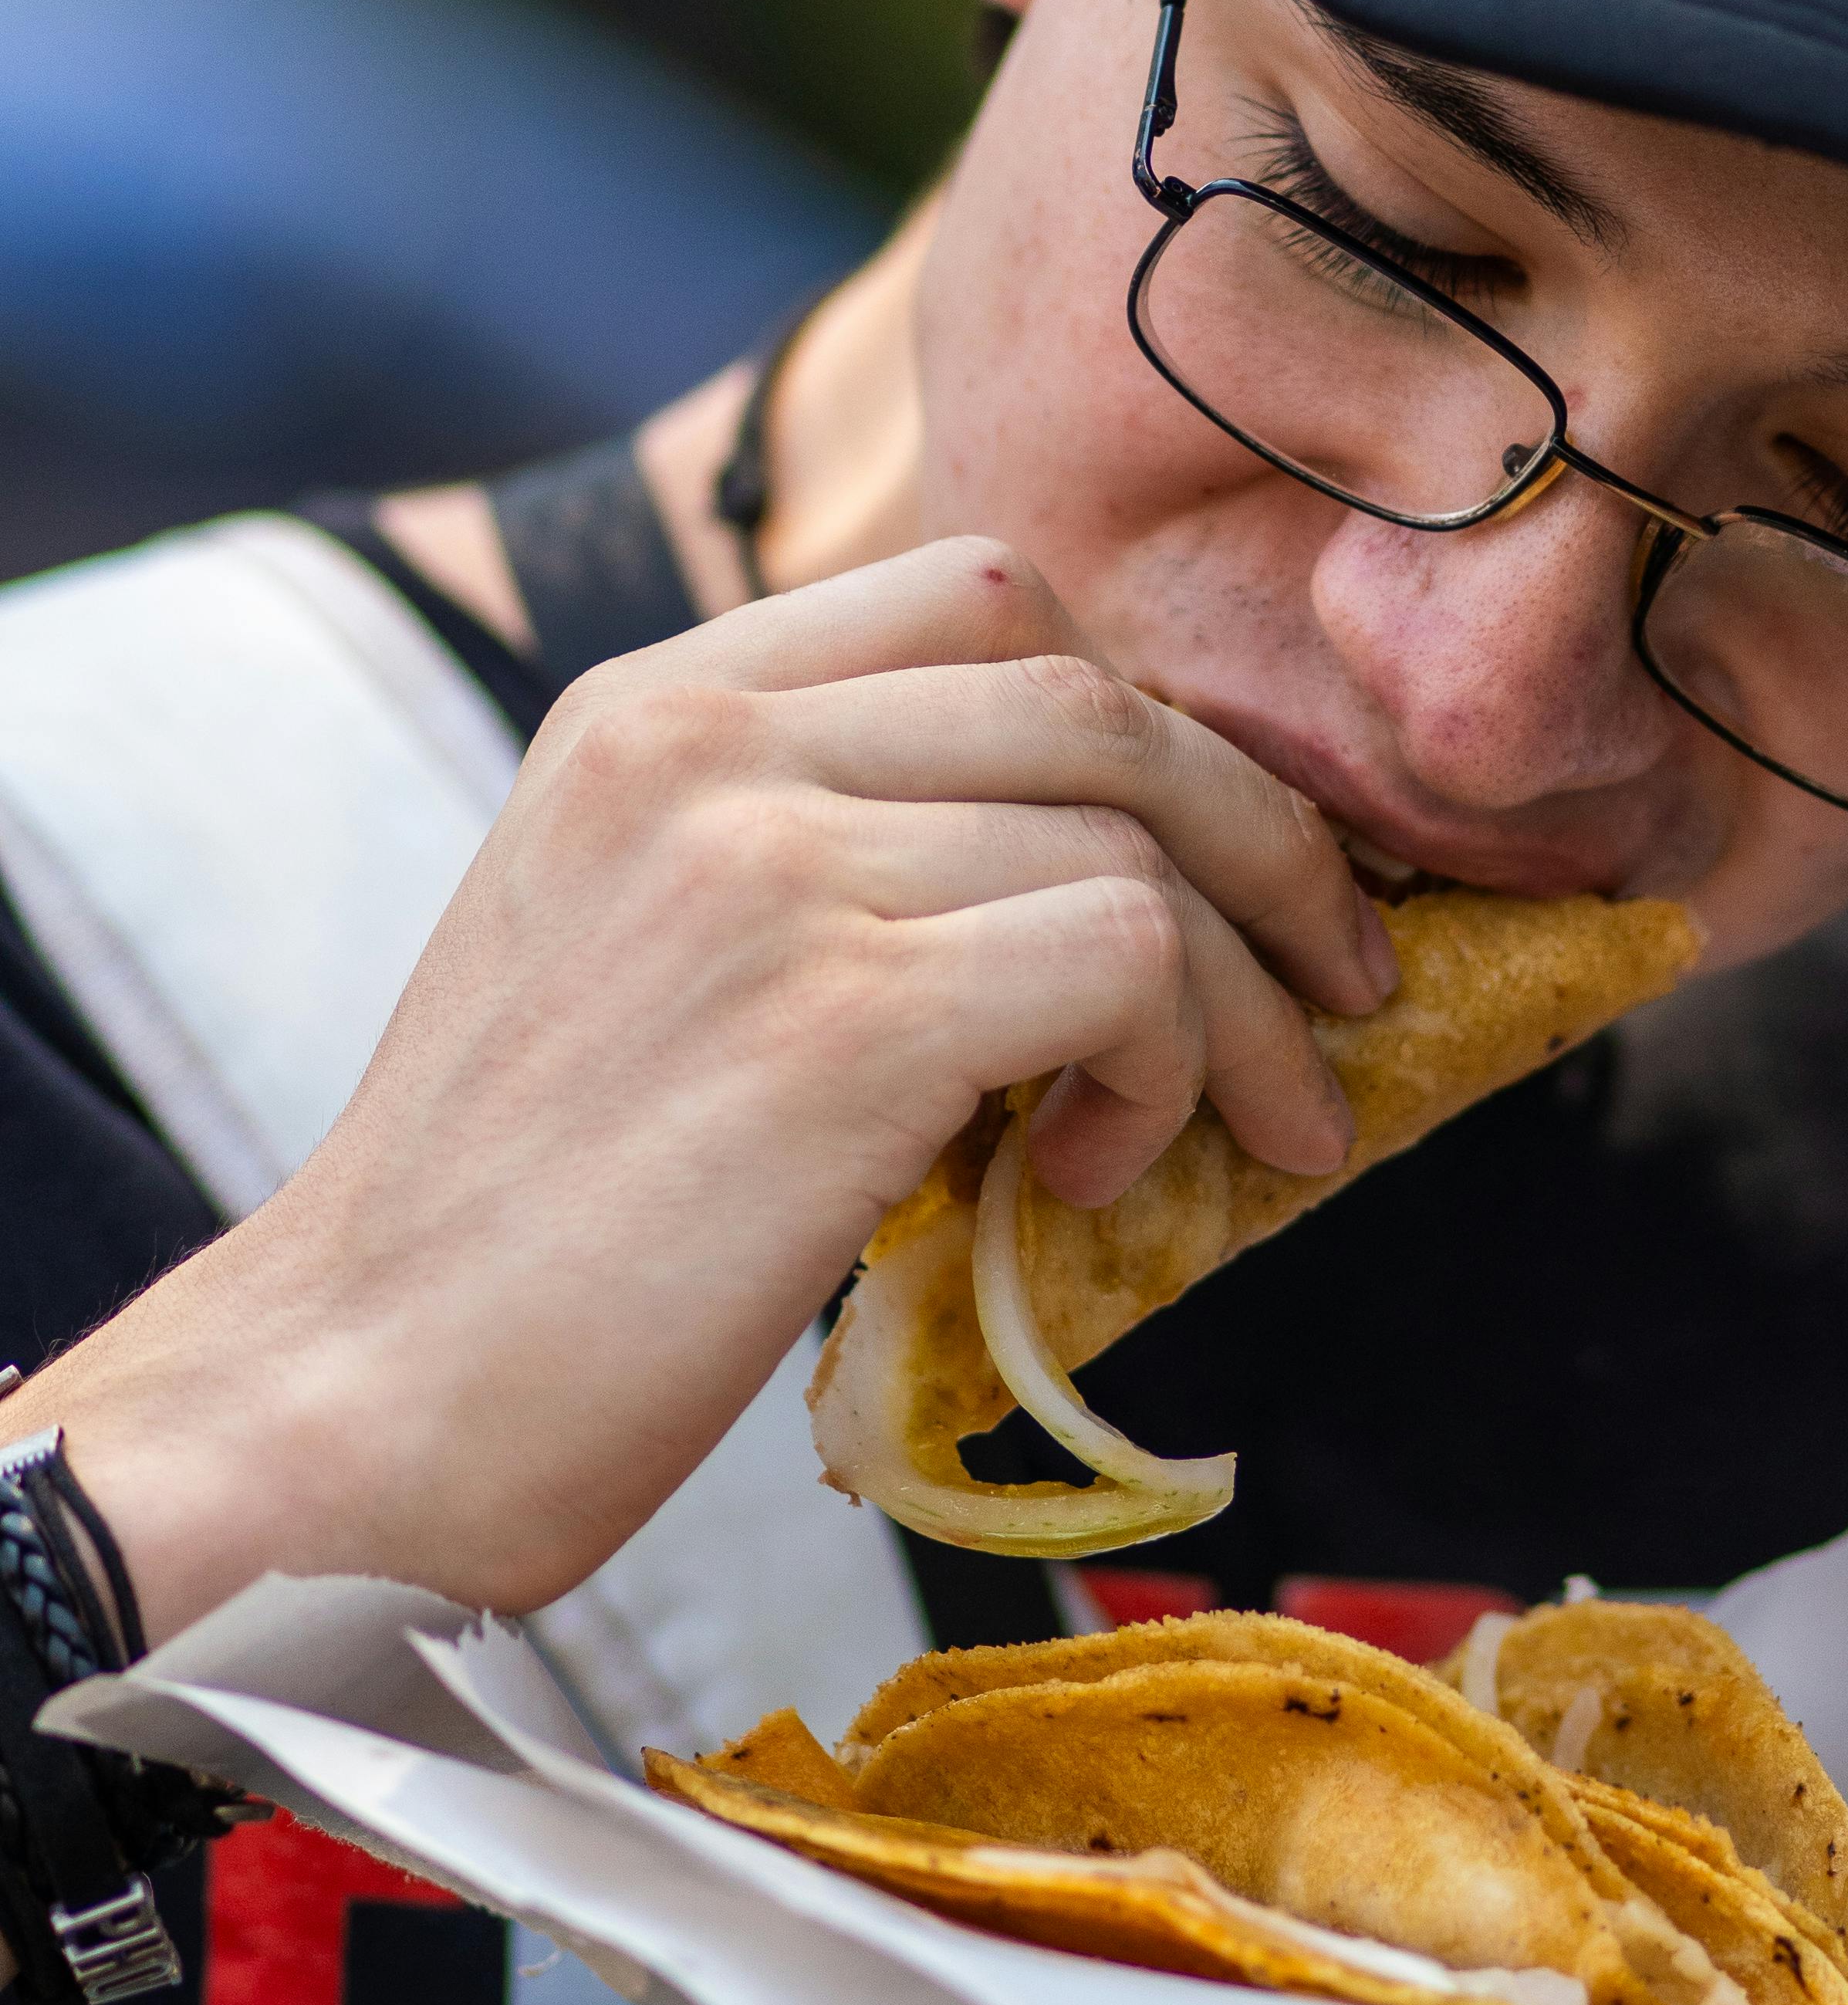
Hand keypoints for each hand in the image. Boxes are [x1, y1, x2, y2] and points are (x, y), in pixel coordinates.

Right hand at [1, 539, 1395, 1638]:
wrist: (354, 1406)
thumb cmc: (515, 1234)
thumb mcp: (631, 951)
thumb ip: (811, 861)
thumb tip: (1087, 883)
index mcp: (651, 707)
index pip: (982, 597)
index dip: (1143, 722)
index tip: (1219, 853)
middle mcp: (708, 747)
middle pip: (1101, 700)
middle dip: (1267, 845)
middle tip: (1337, 992)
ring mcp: (771, 868)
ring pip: (1141, 842)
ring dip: (1246, 1001)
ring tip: (1239, 1135)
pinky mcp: (840, 1017)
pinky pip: (1129, 963)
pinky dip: (1169, 1070)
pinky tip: (1087, 1175)